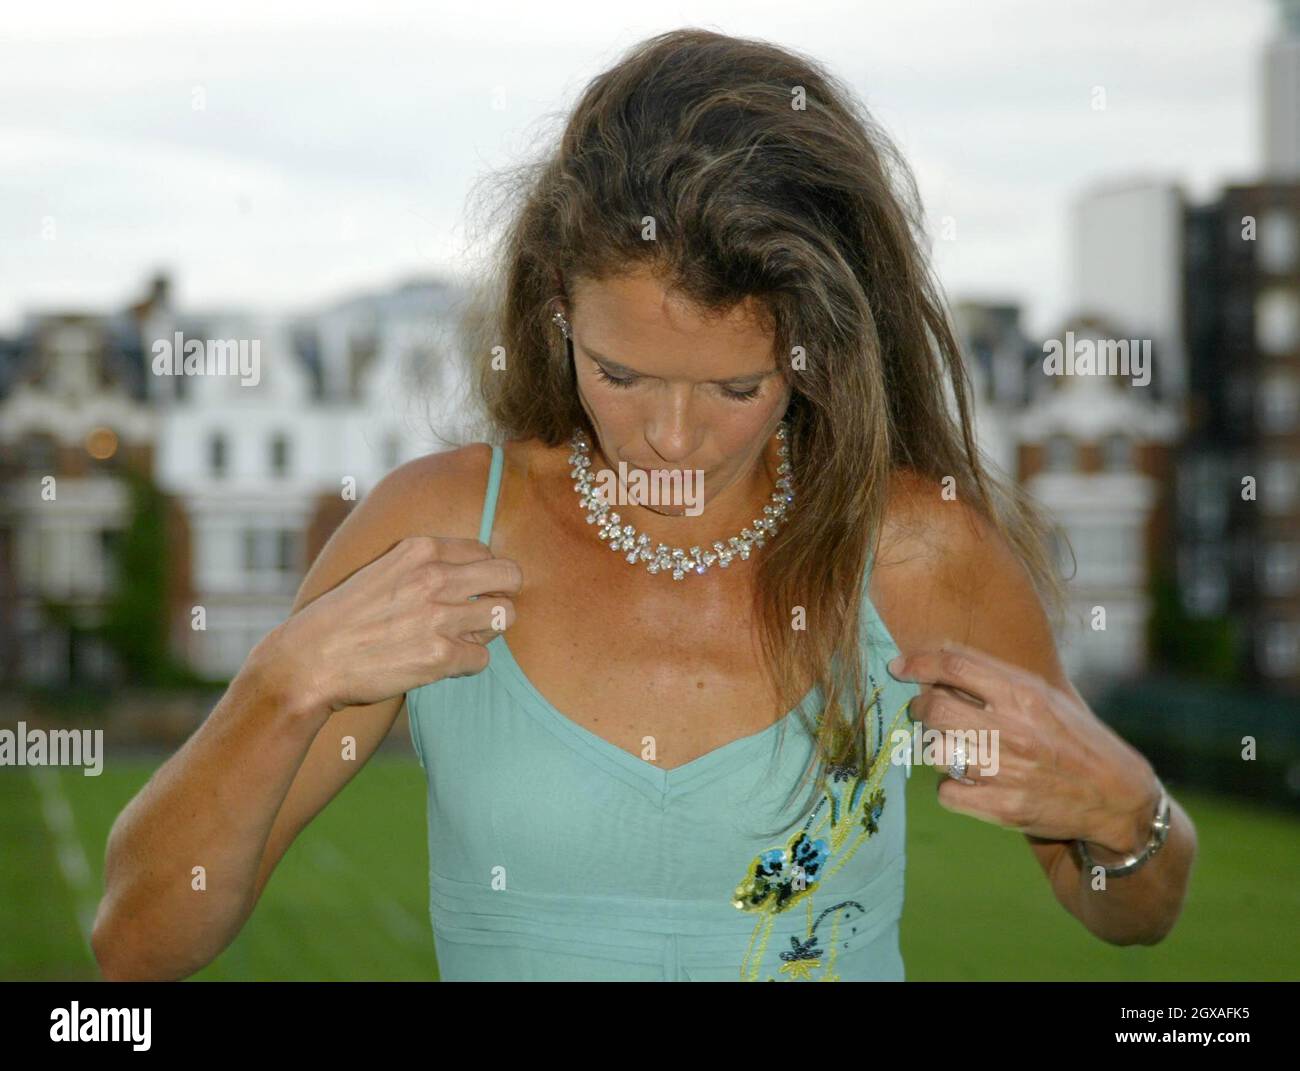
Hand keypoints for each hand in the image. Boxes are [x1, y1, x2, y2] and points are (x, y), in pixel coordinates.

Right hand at [267, 535, 521, 713]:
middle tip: (480, 615)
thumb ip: (425, 564)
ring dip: (485, 632)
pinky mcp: (440, 656)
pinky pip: (483, 659)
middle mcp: (434, 576)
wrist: (308, 661)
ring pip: (504, 617)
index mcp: (420, 549)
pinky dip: (467, 665)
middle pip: (510, 576)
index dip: (482, 576)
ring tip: (458, 640)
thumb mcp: (383, 569)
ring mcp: (439, 616)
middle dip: (501, 596)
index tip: (467, 593)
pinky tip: (442, 664)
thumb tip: (473, 569)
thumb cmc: (344, 618)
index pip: (485, 552)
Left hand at [888, 642, 1160, 854]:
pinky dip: (950, 787)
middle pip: (933, 709)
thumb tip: (936, 659)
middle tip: (926, 714)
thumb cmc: (1072, 739)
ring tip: (956, 749)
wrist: (1116, 797)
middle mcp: (1012, 729)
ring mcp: (1006, 770)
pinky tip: (970, 782)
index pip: (954, 665)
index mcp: (1023, 693)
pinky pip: (945, 792)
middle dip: (920, 709)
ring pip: (933, 751)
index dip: (918, 663)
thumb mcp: (1044, 695)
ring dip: (936, 749)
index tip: (898, 668)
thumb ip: (994, 677)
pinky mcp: (1003, 808)